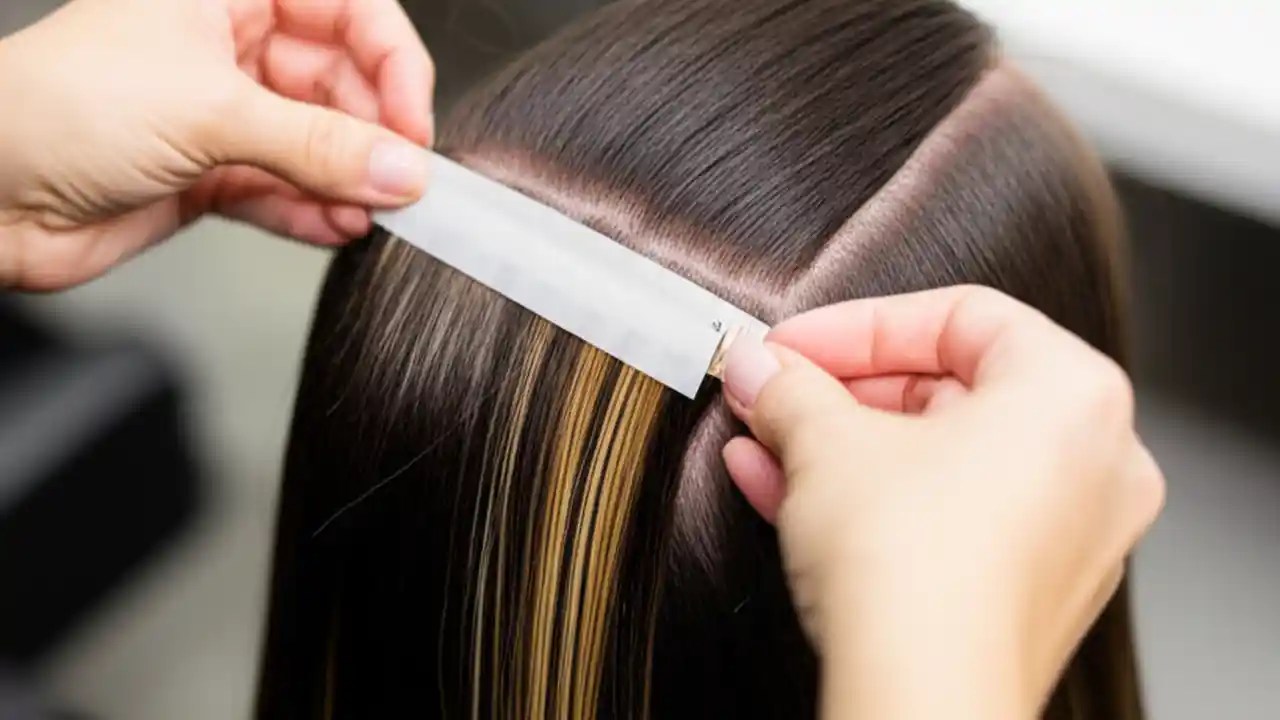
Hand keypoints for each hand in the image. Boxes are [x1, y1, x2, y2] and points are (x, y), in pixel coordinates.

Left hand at [0, 0, 433, 290]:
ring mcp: (225, 113)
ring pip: (320, 143)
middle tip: (400, 184)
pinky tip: (335, 232)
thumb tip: (401, 168)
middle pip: (342, 82)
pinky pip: (289, 190)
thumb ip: (317, 145)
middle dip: (373, 136)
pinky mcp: (215, 173)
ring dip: (349, 183)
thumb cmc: (56, 108)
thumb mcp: (208, 111)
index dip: (390, 63)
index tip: (410, 125)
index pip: (347, 9)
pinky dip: (315, 214)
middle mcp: (231, 45)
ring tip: (370, 216)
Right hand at [721, 286, 1164, 718]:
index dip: (855, 325)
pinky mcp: (1022, 595)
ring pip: (935, 462)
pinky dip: (869, 500)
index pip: (956, 317)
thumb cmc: (914, 569)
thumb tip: (762, 366)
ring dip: (837, 448)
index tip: (792, 342)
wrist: (921, 700)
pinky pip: (941, 519)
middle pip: (946, 392)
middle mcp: (1092, 462)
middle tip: (774, 392)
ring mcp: (1064, 536)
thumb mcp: (827, 442)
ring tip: (765, 443)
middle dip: (838, 393)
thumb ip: (792, 387)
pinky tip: (785, 494)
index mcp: (1072, 393)